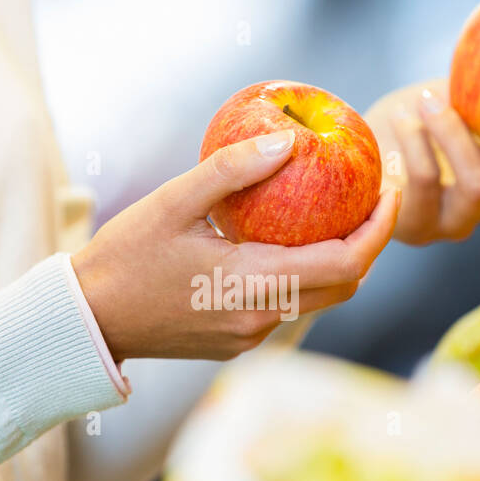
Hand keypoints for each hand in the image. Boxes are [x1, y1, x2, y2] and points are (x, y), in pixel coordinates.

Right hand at [72, 130, 399, 361]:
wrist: (89, 319)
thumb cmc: (124, 256)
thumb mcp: (172, 202)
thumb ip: (231, 171)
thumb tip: (289, 140)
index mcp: (253, 285)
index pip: (347, 263)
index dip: (380, 227)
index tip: (390, 187)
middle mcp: (261, 318)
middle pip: (345, 286)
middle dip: (370, 241)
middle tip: (374, 192)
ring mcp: (251, 335)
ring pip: (320, 298)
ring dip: (340, 259)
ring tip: (342, 209)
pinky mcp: (238, 340)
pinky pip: (290, 304)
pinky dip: (306, 273)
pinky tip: (294, 237)